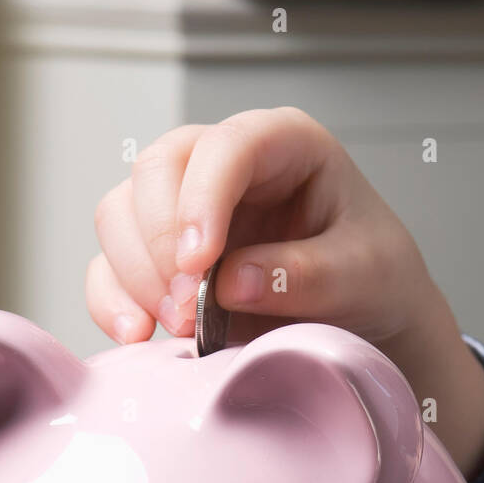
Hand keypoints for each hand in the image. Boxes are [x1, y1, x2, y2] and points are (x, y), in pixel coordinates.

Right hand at [87, 107, 483, 480]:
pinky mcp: (160, 262)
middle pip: (155, 170)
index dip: (202, 198)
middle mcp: (223, 168)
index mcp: (284, 146)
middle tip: (190, 310)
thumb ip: (308, 275)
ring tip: (180, 329)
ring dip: (135, 274)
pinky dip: (112, 302)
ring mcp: (184, 211)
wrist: (366, 326)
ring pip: (120, 213)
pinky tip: (137, 336)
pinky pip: (109, 269)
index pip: (226, 146)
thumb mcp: (366, 277)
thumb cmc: (374, 281)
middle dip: (160, 243)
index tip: (199, 263)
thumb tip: (231, 282)